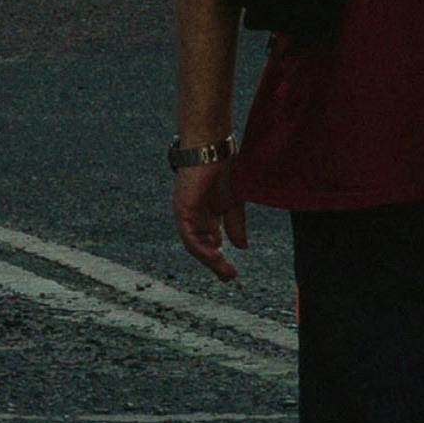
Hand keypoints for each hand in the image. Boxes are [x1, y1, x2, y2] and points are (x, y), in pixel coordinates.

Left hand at [170, 151, 249, 280]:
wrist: (212, 146)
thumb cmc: (223, 166)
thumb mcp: (234, 202)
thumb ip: (235, 225)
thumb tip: (241, 247)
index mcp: (206, 212)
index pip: (210, 241)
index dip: (220, 257)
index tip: (232, 272)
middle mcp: (193, 215)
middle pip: (202, 246)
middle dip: (215, 263)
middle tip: (230, 276)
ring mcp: (186, 213)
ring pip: (195, 245)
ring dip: (210, 260)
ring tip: (226, 271)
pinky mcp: (182, 210)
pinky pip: (189, 236)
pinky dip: (202, 248)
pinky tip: (217, 256)